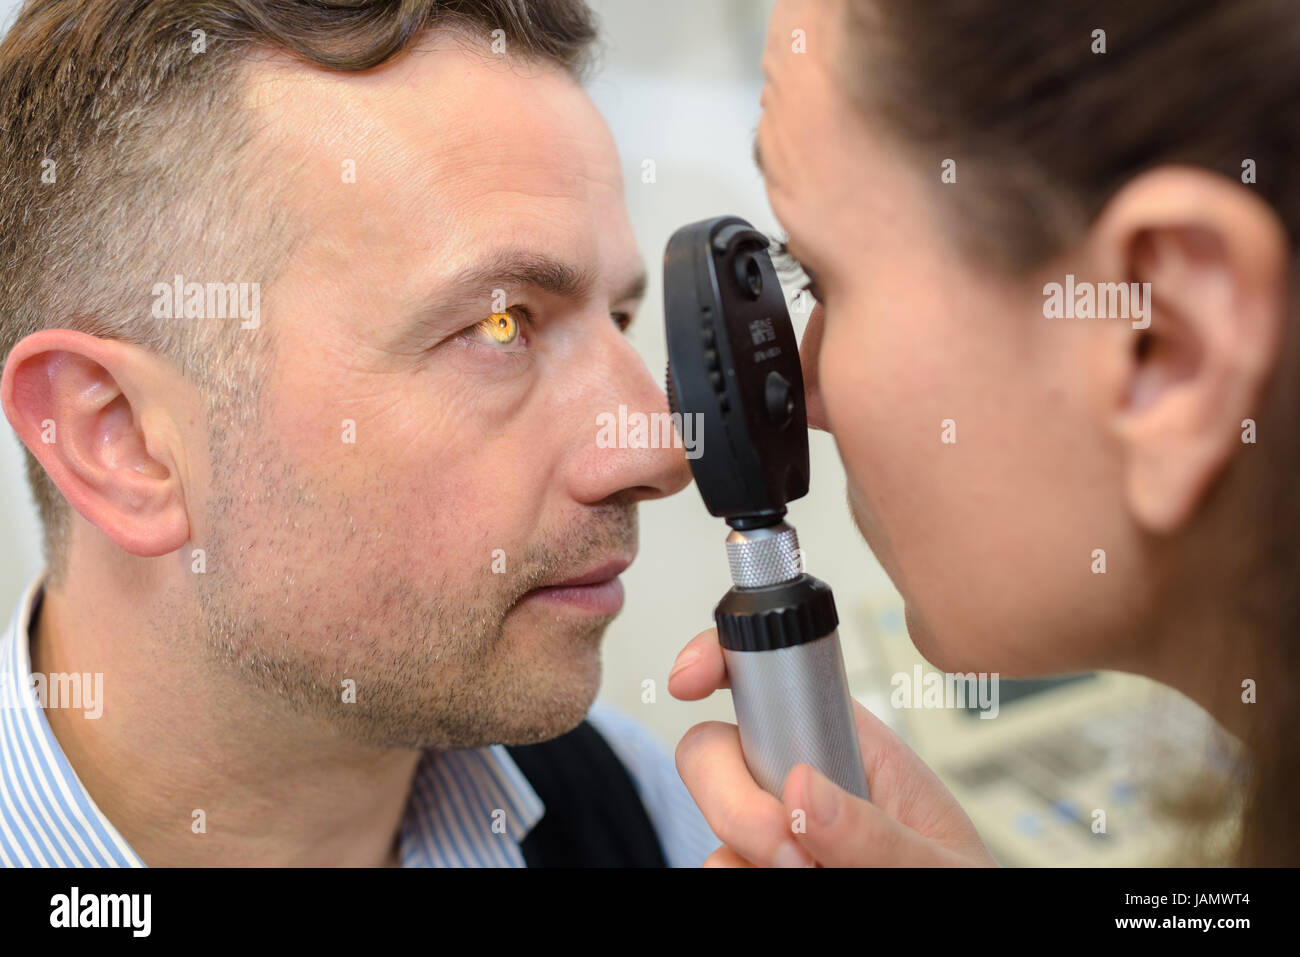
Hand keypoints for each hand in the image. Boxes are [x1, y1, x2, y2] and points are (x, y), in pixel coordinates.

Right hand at [669, 626, 997, 866]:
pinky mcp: (754, 865)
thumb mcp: (937, 859)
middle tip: (788, 850)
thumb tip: (804, 789)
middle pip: (715, 745)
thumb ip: (876, 831)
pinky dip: (739, 876)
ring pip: (711, 813)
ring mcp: (773, 824)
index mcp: (850, 743)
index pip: (774, 674)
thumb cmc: (956, 888)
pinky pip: (717, 864)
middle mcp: (800, 774)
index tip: (689, 678)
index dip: (721, 657)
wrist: (960, 942)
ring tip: (811, 875)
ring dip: (744, 846)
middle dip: (732, 795)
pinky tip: (789, 888)